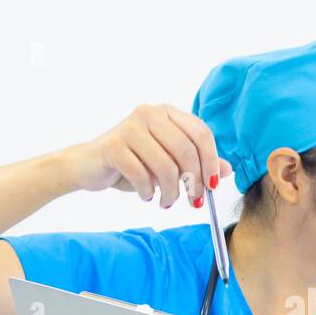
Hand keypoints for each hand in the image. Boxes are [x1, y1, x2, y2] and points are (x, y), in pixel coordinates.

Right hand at [64, 103, 233, 207]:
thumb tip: (227, 170)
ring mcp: (130, 127)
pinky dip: (148, 192)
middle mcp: (150, 113)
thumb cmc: (132, 164)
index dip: (211, 162)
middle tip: (193, 201)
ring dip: (170, 192)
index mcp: (167, 113)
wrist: (88, 167)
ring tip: (166, 201)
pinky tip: (145, 195)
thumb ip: (197, 164)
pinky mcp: (113, 145)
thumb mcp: (168, 164)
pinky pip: (143, 175)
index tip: (213, 186)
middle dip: (194, 181)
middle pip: (186, 150)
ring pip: (166, 166)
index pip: (201, 134)